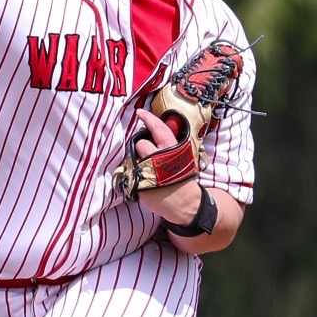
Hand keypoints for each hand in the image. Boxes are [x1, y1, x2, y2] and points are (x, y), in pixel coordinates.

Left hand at [131, 108, 203, 223]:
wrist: (185, 203)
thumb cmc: (182, 178)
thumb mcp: (182, 158)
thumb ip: (168, 145)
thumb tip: (152, 133)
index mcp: (171, 149)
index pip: (158, 128)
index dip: (148, 118)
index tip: (140, 112)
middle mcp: (159, 158)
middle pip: (140, 143)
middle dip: (143, 148)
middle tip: (152, 158)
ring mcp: (148, 172)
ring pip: (133, 159)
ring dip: (138, 162)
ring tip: (149, 171)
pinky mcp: (139, 185)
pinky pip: (131, 174)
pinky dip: (135, 177)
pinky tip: (147, 183)